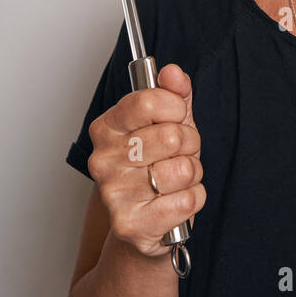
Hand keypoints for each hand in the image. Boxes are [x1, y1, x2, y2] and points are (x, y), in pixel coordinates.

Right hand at [86, 64, 205, 259]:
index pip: (147, 100)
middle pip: (172, 136)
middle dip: (189, 145)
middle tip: (178, 155)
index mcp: (107, 128)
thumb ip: (174, 94)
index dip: (175, 108)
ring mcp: (113, 194)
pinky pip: (186, 202)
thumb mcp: (171, 123)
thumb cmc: (160, 167)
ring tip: (176, 181)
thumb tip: (172, 72)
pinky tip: (175, 202)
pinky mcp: (129, 224)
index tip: (177, 116)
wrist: (150, 223)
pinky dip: (192, 200)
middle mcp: (103, 160)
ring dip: (192, 176)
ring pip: (182, 170)